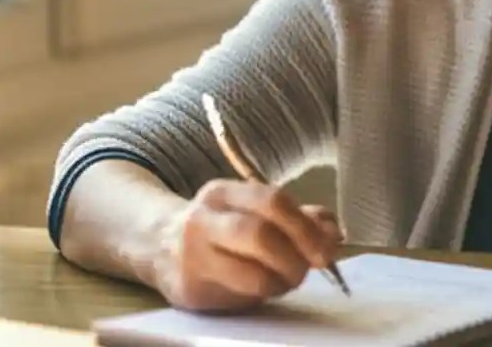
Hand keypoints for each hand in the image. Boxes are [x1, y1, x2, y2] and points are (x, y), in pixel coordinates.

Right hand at [150, 179, 343, 311]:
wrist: (159, 245)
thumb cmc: (221, 227)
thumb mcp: (252, 209)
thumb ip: (297, 216)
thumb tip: (332, 230)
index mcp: (223, 193)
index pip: (272, 200)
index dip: (306, 227)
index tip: (327, 248)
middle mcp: (203, 220)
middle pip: (260, 235)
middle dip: (295, 257)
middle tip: (308, 269)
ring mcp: (192, 257)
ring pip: (252, 275)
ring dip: (281, 282)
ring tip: (285, 280)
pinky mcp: (189, 291)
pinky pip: (239, 298)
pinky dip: (262, 296)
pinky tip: (262, 289)